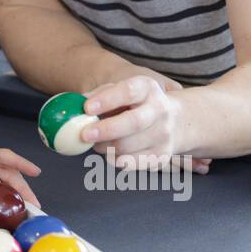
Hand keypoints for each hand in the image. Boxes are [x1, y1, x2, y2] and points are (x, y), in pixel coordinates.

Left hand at [0, 123, 41, 206]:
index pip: (3, 156)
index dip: (20, 164)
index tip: (37, 172)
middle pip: (9, 170)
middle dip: (24, 187)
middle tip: (36, 207)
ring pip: (3, 174)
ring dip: (16, 188)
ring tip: (25, 209)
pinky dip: (3, 188)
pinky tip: (5, 202)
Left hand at [81, 75, 207, 172]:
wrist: (176, 121)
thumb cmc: (137, 104)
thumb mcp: (122, 90)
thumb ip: (100, 94)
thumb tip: (75, 103)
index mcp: (147, 89)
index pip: (128, 92)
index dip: (107, 100)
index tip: (86, 108)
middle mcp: (160, 110)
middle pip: (134, 122)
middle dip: (106, 130)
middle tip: (83, 135)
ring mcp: (163, 135)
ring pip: (129, 146)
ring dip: (106, 147)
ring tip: (94, 143)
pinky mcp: (161, 156)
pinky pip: (133, 163)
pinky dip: (116, 160)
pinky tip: (108, 154)